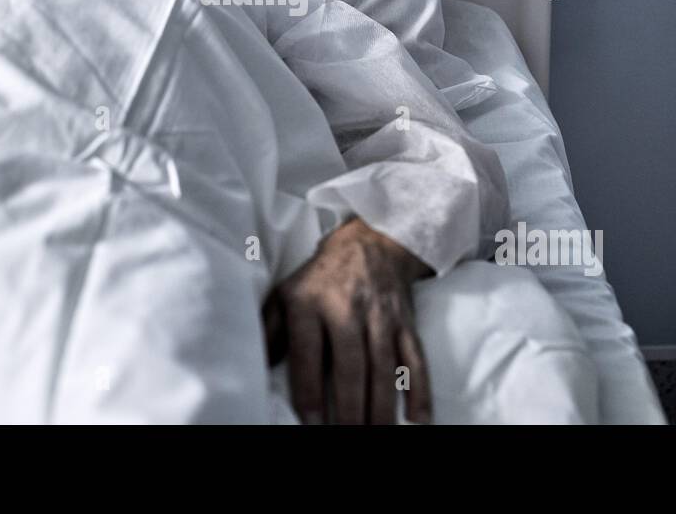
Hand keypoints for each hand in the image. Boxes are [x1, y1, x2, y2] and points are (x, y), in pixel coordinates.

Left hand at [261, 217, 432, 424]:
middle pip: (351, 363)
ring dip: (381, 406)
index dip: (309, 388)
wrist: (372, 241)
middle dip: (350, 405)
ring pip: (383, 366)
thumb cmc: (321, 276)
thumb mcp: (287, 291)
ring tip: (376, 434)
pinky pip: (416, 359)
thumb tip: (256, 366)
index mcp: (310, 302)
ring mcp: (381, 316)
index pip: (308, 350)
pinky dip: (419, 389)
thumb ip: (270, 329)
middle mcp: (347, 308)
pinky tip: (417, 418)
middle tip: (349, 435)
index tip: (311, 421)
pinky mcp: (406, 322)